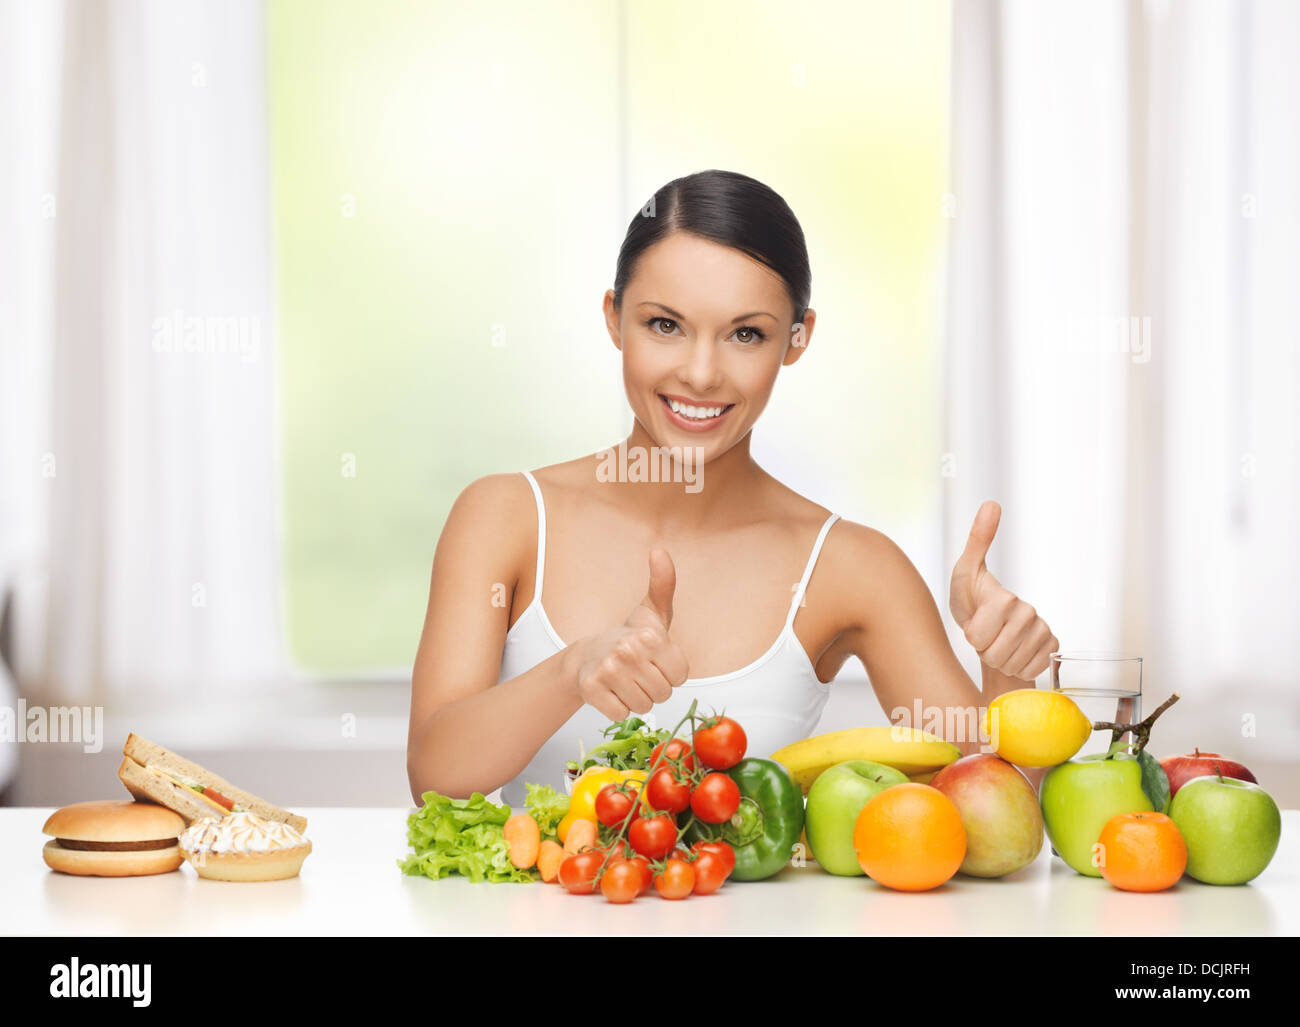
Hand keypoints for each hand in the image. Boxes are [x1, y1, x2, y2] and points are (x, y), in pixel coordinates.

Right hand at [571, 548, 689, 719]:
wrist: (587, 656)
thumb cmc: (629, 636)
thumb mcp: (652, 612)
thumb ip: (663, 583)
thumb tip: (659, 550)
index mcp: (649, 635)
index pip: (680, 677)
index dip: (670, 673)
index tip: (655, 661)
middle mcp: (628, 650)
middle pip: (662, 694)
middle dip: (653, 688)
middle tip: (638, 672)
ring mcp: (607, 670)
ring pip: (643, 707)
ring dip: (635, 698)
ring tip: (625, 681)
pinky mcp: (591, 689)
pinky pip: (620, 714)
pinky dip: (617, 708)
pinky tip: (611, 691)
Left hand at [949, 501, 1057, 680]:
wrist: (990, 630)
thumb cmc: (972, 600)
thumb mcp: (964, 573)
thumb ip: (977, 541)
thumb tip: (992, 503)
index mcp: (1007, 599)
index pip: (977, 639)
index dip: (970, 636)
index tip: (974, 622)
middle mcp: (1030, 614)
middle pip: (994, 655)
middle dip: (984, 650)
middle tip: (986, 633)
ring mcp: (1044, 632)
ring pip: (1010, 666)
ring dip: (999, 660)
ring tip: (998, 641)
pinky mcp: (1052, 648)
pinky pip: (1028, 672)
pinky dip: (1017, 668)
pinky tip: (1014, 652)